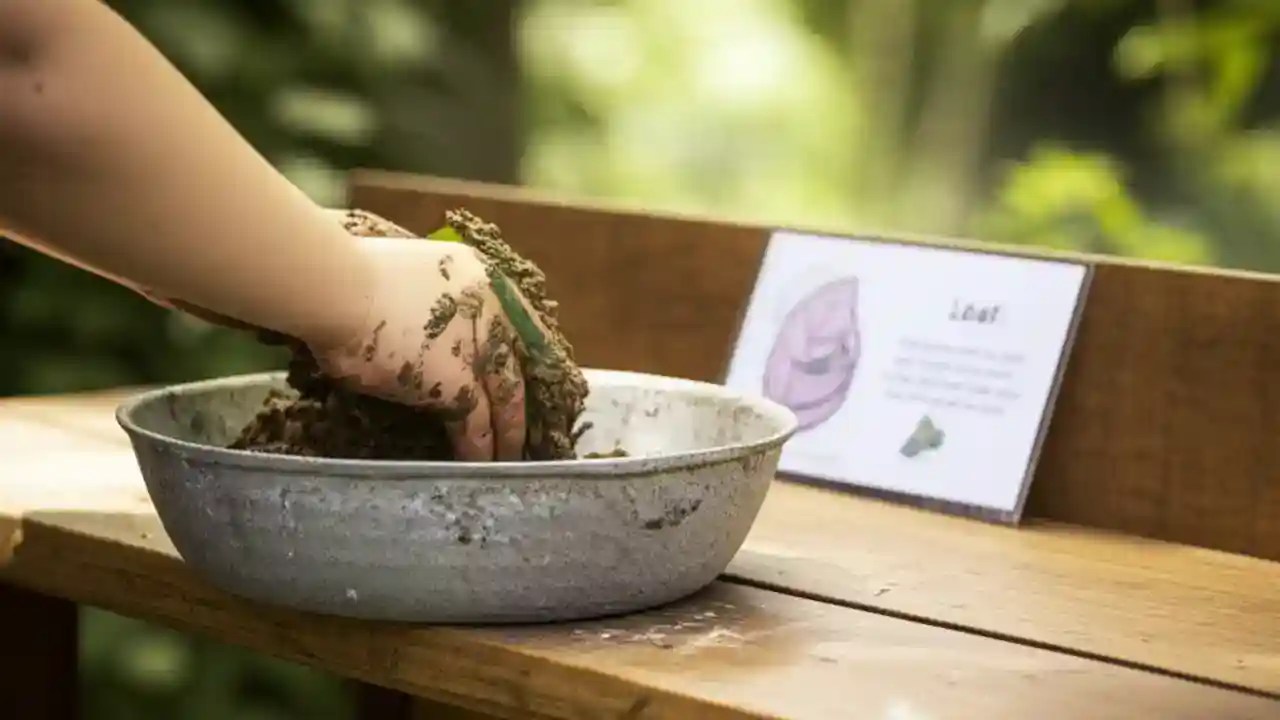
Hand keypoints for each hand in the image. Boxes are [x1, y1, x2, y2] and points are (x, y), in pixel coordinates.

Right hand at [307, 233, 533, 461]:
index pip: (521, 319)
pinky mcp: (460, 388)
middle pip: (522, 363)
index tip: (526, 374)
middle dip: (526, 396)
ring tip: (511, 456)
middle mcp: (493, 310)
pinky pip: (477, 427)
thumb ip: (430, 292)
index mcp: (481, 277)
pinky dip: (479, 449)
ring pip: (508, 399)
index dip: (523, 351)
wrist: (340, 287)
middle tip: (533, 423)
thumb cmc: (355, 273)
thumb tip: (419, 311)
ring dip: (509, 432)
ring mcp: (481, 350)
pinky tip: (481, 466)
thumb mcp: (413, 269)